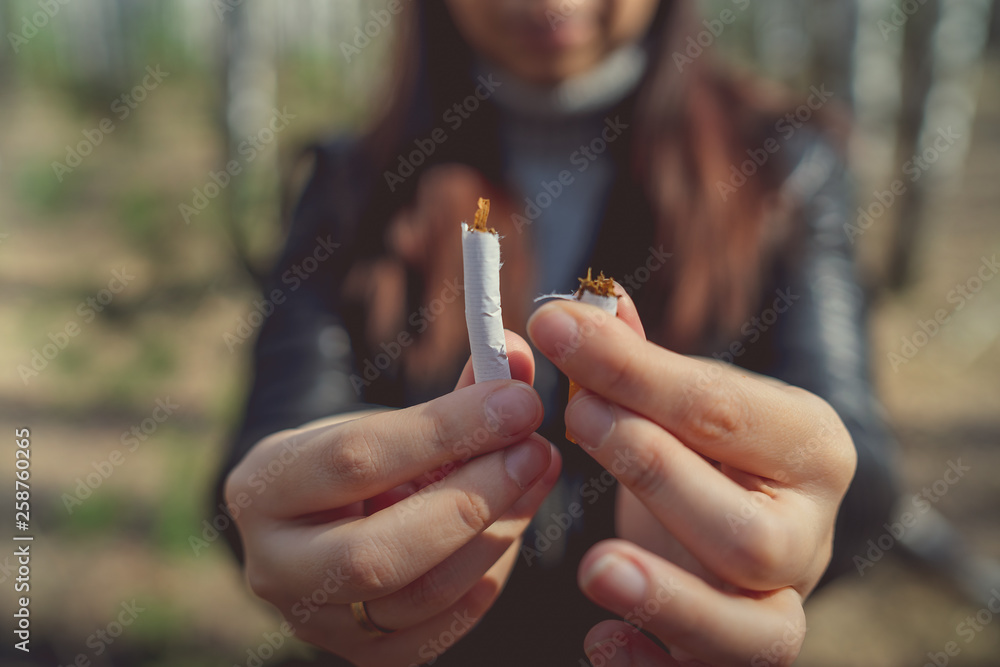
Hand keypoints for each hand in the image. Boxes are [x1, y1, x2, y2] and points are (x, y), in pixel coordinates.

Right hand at [225, 333, 560, 666]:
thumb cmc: (357, 462)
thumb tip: (518, 358)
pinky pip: (436, 632)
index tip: (518, 402)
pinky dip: (483, 582)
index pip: (355, 458)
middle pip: (377, 553)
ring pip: (416, 597)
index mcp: (264, 486)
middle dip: (473, 498)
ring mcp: (315, 622)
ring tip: (533, 482)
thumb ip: (452, 396)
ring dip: (494, 536)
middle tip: (535, 452)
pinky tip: (509, 532)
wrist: (320, 523)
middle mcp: (275, 566)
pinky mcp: (361, 655)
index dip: (446, 430)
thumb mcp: (387, 421)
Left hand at [526, 286, 855, 665]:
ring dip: (669, 598)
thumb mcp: (686, 402)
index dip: (633, 370)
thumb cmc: (710, 452)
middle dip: (657, 472)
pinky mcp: (742, 656)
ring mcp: (782, 604)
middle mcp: (809, 533)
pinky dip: (654, 663)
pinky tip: (599, 638)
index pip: (722, 411)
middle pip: (746, 529)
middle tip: (577, 419)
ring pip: (757, 629)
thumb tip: (581, 308)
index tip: (556, 326)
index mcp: (809, 445)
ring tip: (593, 567)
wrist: (750, 521)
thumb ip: (639, 363)